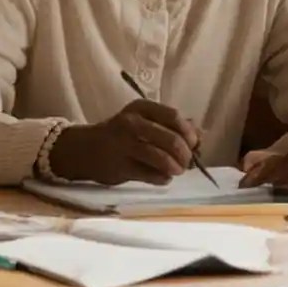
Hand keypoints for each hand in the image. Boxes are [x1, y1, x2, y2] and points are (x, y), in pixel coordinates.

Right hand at [49, 99, 198, 185]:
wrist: (85, 149)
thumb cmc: (120, 135)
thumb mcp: (143, 122)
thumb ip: (171, 126)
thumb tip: (202, 134)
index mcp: (141, 108)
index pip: (174, 117)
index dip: (189, 133)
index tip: (194, 144)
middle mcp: (132, 122)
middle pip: (172, 139)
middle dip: (186, 154)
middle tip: (187, 163)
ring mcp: (124, 145)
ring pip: (162, 158)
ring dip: (176, 168)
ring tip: (176, 171)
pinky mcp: (120, 166)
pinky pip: (151, 175)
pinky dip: (163, 178)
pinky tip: (163, 178)